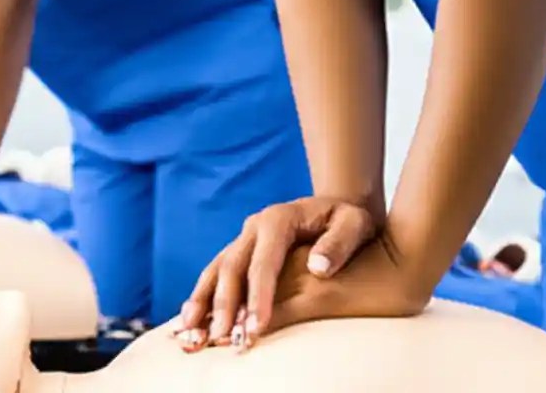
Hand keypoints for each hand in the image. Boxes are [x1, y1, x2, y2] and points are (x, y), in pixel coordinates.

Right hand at [177, 235, 430, 351]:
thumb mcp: (354, 223)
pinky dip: (200, 297)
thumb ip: (339, 243)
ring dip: (202, 303)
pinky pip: (215, 274)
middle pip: (232, 268)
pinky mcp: (239, 251)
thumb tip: (318, 268)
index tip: (257, 327)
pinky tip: (190, 321)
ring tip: (191, 333)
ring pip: (216, 270)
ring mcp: (243, 238)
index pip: (264, 263)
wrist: (336, 206)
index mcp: (278, 219)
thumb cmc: (349, 218)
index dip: (258, 296)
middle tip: (223, 338)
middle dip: (225, 305)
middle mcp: (253, 227)